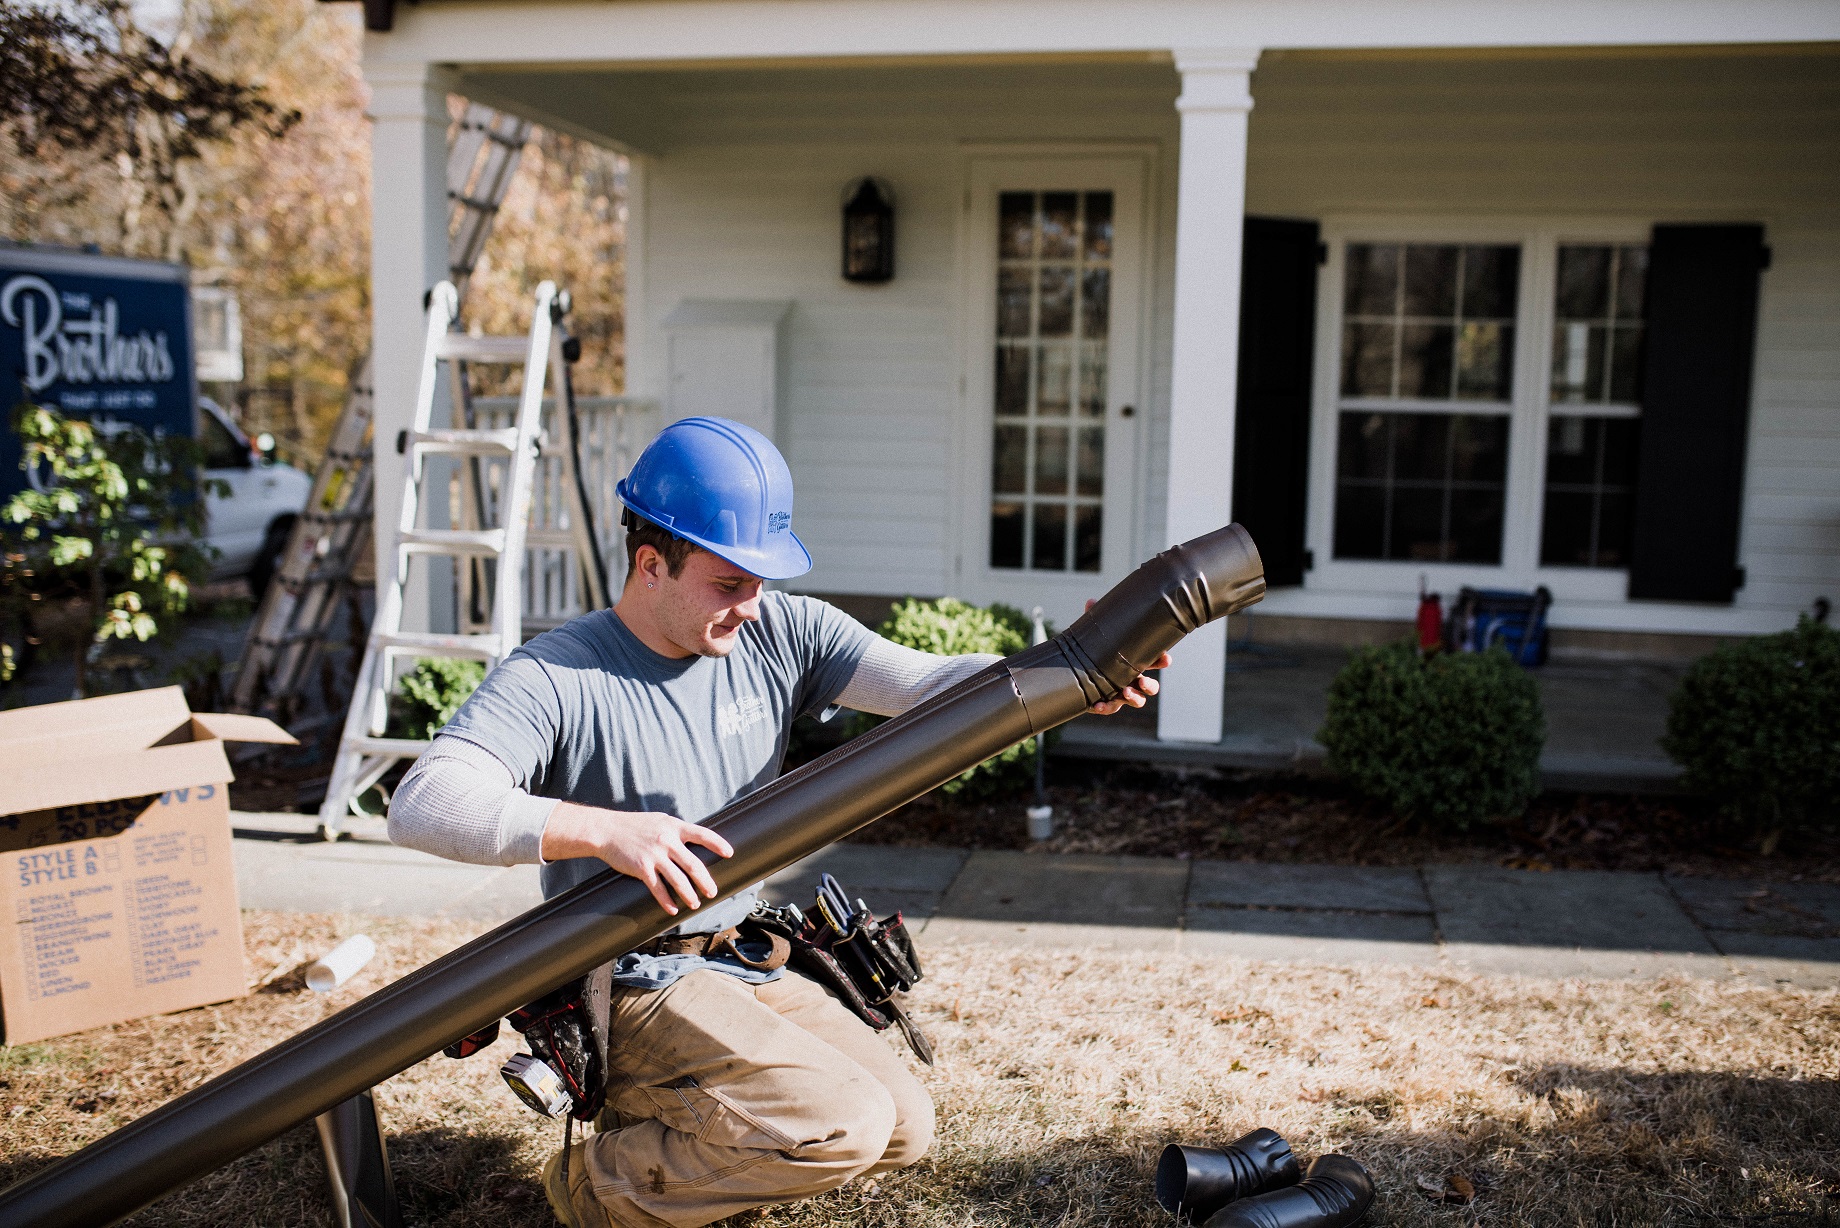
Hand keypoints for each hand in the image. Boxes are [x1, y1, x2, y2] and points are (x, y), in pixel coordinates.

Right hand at [540, 802, 733, 915]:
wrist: (606, 830)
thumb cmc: (634, 825)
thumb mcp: (659, 821)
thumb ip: (676, 830)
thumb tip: (694, 839)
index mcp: (674, 827)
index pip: (702, 834)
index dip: (717, 844)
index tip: (729, 853)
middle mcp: (667, 840)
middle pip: (693, 864)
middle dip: (705, 880)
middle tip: (713, 892)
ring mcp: (654, 855)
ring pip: (678, 879)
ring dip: (689, 894)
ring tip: (696, 903)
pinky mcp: (641, 868)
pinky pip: (658, 888)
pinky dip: (666, 901)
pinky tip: (672, 909)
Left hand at [1081, 598, 1169, 715]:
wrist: (1077, 670)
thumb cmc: (1095, 650)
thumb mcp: (1096, 635)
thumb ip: (1096, 621)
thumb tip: (1091, 603)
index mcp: (1135, 661)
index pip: (1155, 661)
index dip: (1162, 660)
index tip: (1165, 658)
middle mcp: (1133, 678)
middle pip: (1151, 686)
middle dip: (1149, 685)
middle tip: (1142, 680)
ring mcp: (1122, 692)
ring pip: (1137, 700)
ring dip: (1134, 697)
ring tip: (1124, 692)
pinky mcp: (1108, 702)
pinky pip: (1111, 708)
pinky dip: (1106, 707)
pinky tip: (1097, 705)